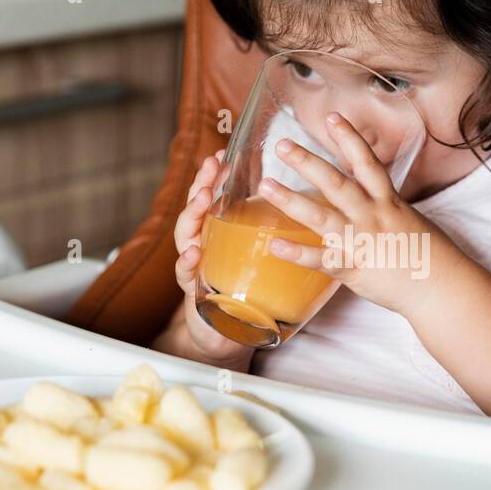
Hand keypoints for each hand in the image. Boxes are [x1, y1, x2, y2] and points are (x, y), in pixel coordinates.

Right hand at [161, 149, 253, 365]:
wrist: (223, 333)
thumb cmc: (241, 290)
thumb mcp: (252, 258)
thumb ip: (266, 235)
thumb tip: (304, 207)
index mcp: (219, 234)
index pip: (216, 199)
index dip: (216, 177)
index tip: (223, 155)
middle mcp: (202, 243)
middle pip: (197, 208)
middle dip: (201, 184)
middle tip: (210, 166)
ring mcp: (194, 264)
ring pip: (186, 233)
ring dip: (193, 214)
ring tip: (202, 199)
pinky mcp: (192, 290)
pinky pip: (186, 273)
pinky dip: (187, 262)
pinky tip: (193, 253)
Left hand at [257, 112, 459, 317]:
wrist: (442, 288)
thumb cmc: (431, 256)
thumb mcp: (411, 220)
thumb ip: (387, 207)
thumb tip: (373, 198)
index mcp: (388, 202)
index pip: (367, 162)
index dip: (350, 138)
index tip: (332, 117)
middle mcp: (372, 216)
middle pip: (336, 183)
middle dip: (307, 162)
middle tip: (281, 144)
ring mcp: (361, 242)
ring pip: (321, 217)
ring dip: (290, 200)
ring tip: (265, 185)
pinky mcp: (354, 269)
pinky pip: (321, 260)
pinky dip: (297, 254)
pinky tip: (274, 245)